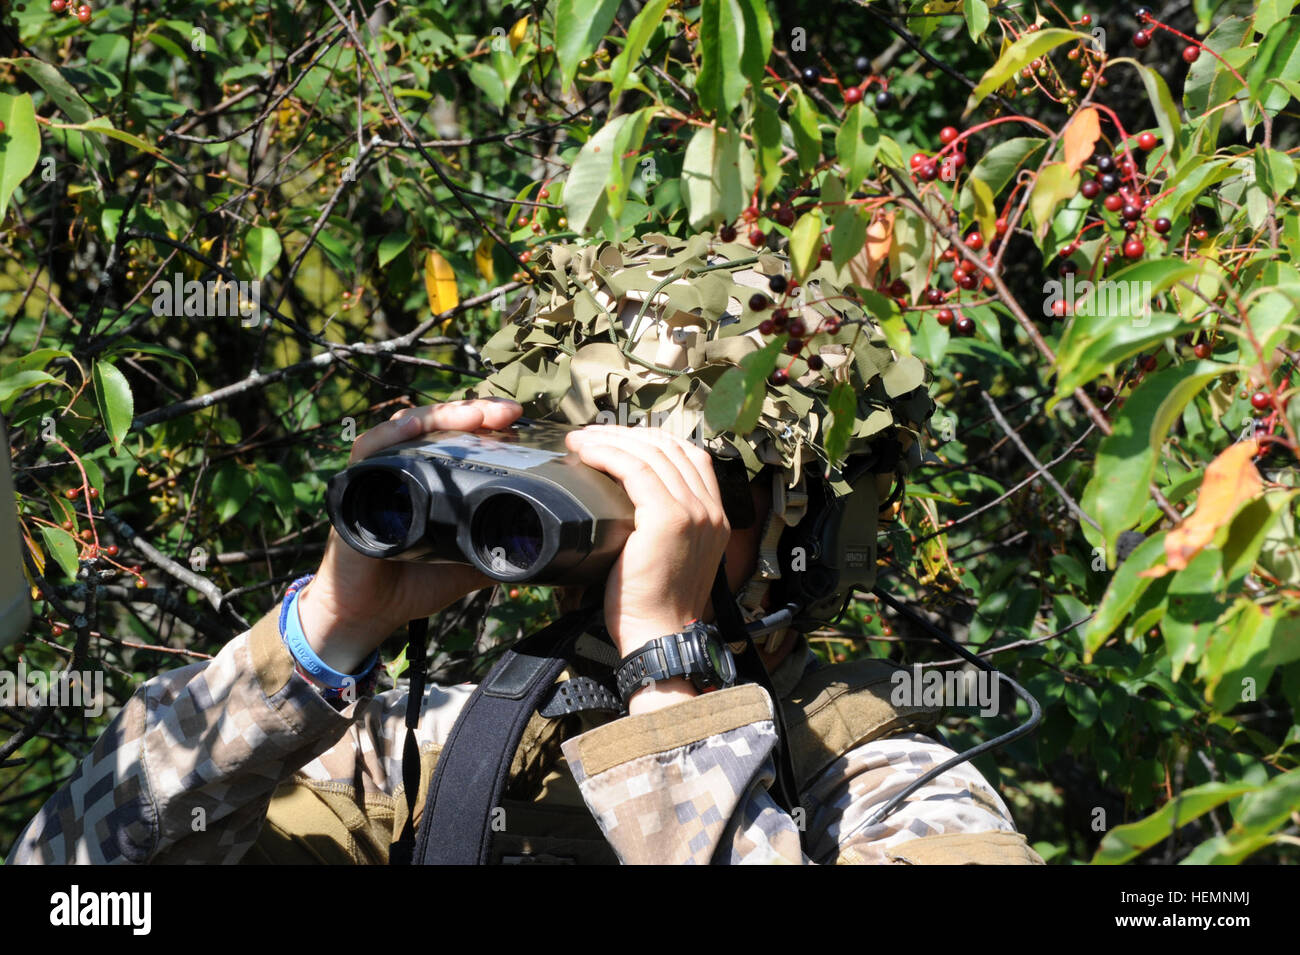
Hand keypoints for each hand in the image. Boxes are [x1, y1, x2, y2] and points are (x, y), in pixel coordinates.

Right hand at [297, 398, 522, 672]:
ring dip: (442, 415)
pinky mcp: (355, 488)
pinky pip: (369, 450)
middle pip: (438, 423)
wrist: (368, 614)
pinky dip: (390, 434)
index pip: (460, 434)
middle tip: (507, 412)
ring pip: (409, 427)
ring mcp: (380, 474)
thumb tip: (540, 545)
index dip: (487, 421)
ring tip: (475, 414)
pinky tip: (413, 426)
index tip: (517, 418)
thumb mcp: (467, 562)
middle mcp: (405, 468)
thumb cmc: (413, 584)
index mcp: (433, 479)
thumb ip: (496, 547)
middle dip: (474, 411)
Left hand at [564, 425, 730, 712]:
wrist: (660, 635)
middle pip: (669, 447)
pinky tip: (586, 453)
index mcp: (715, 516)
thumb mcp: (672, 556)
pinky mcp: (668, 518)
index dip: (653, 440)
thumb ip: (664, 524)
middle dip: (626, 434)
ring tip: (581, 441)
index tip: (620, 440)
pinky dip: (606, 454)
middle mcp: (709, 509)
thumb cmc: (654, 604)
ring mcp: (693, 512)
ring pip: (650, 453)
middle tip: (591, 436)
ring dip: (610, 439)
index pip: (690, 456)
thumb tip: (627, 499)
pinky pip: (635, 469)